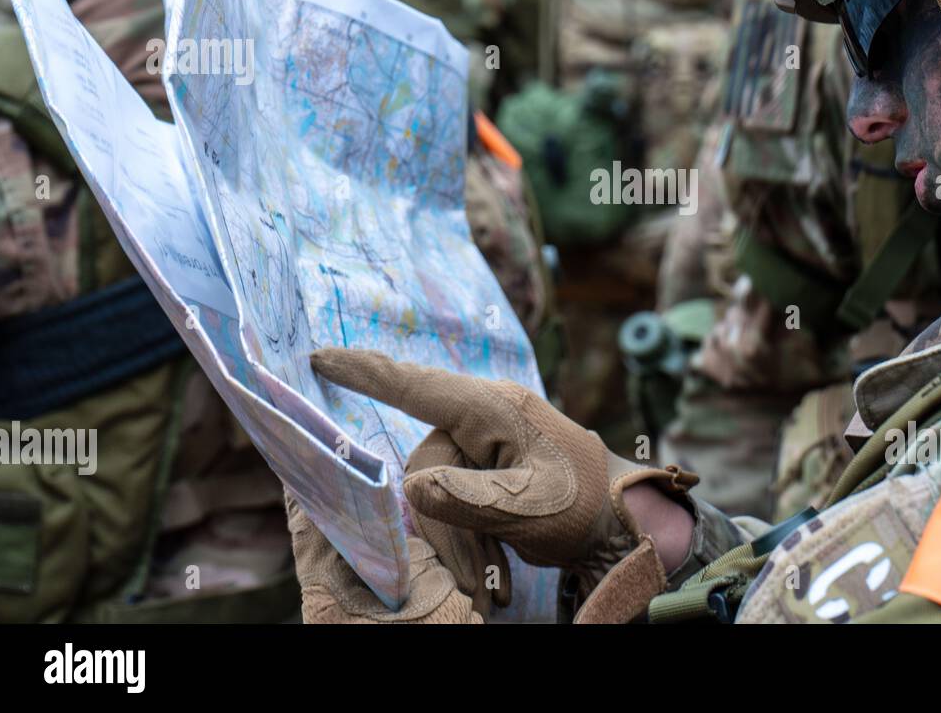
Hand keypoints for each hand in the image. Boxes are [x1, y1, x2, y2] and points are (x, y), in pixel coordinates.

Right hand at [310, 348, 698, 614]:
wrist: (620, 522)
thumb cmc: (583, 507)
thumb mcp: (528, 507)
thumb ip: (468, 496)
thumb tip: (410, 485)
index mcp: (495, 409)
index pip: (419, 386)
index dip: (366, 372)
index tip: (320, 357)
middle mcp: (486, 416)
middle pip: (427, 463)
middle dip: (445, 525)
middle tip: (479, 581)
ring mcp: (487, 440)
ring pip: (438, 488)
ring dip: (461, 541)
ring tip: (494, 584)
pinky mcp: (489, 464)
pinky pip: (456, 496)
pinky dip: (470, 536)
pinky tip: (495, 571)